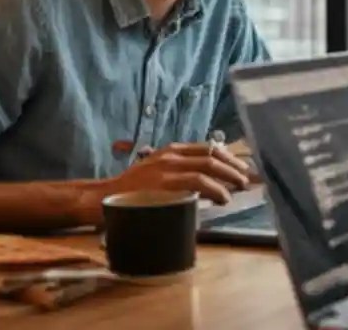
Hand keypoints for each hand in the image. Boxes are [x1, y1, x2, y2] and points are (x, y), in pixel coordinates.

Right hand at [79, 143, 250, 224]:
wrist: (100, 200)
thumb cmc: (129, 191)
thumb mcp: (156, 174)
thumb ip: (179, 174)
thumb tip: (207, 183)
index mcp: (170, 151)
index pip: (207, 148)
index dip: (229, 157)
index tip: (242, 167)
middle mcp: (171, 154)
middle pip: (212, 155)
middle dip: (234, 166)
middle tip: (247, 178)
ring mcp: (167, 167)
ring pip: (209, 167)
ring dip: (229, 177)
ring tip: (239, 188)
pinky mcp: (164, 183)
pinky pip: (197, 183)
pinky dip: (215, 190)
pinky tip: (224, 198)